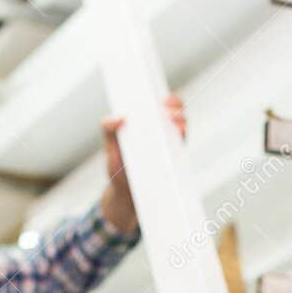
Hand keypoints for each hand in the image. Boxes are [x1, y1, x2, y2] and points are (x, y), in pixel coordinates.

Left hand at [101, 94, 185, 233]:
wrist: (125, 194)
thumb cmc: (118, 167)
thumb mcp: (110, 146)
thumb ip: (108, 128)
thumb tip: (120, 117)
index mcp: (149, 123)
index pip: (164, 104)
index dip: (167, 98)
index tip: (162, 99)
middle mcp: (163, 132)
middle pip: (177, 113)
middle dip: (176, 108)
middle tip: (167, 111)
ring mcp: (170, 147)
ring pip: (183, 130)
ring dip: (182, 124)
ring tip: (174, 125)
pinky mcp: (174, 163)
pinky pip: (183, 151)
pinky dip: (182, 145)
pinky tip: (178, 140)